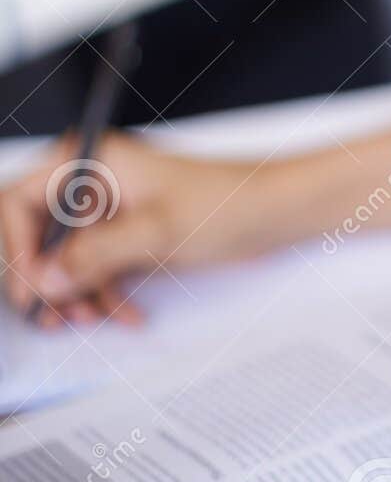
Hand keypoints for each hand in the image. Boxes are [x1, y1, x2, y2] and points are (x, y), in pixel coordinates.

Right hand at [0, 131, 255, 326]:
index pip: (20, 200)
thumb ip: (95, 255)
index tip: (34, 287)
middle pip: (39, 235)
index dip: (18, 246)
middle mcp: (93, 181)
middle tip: (58, 318)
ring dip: (76, 295)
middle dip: (47, 280)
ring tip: (95, 320)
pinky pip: (96, 269)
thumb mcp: (156, 231)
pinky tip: (126, 316)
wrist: (273, 211)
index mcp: (92, 161)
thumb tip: (45, 278)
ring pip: (66, 259)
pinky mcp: (128, 233)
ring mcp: (110, 209)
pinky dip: (104, 295)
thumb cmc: (224, 202)